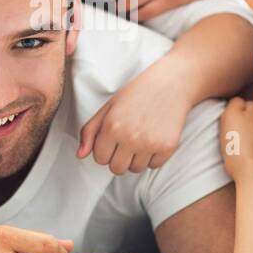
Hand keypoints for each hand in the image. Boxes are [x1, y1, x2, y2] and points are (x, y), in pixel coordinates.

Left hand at [77, 62, 194, 173]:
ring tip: (141, 137)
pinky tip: (154, 137)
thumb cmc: (137, 94)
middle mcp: (130, 137)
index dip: (105, 150)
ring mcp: (150, 143)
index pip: (100, 158)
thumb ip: (90, 131)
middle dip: (119, 158)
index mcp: (112, 126)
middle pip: (117, 169)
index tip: (114, 138)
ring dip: (136, 158)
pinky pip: (154, 166)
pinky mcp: (167, 147)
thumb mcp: (108, 107)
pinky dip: (153, 156)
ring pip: (135, 169)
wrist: (171, 83)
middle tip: (127, 140)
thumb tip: (80, 155)